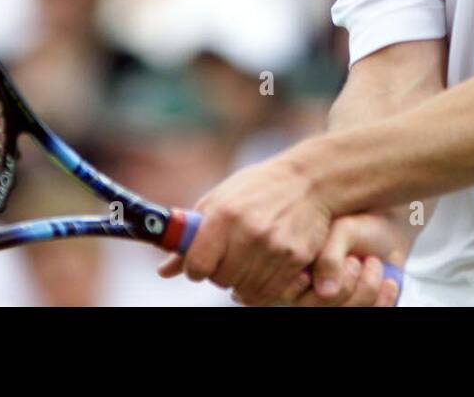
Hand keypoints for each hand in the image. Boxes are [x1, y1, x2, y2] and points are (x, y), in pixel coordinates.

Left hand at [156, 151, 330, 305]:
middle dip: (219, 273)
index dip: (195, 268)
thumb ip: (191, 235)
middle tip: (227, 258)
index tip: (200, 262)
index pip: (197, 264)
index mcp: (224, 214)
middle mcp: (249, 232)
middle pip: (221, 280)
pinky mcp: (295, 259)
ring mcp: (274, 247)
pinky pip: (269, 292)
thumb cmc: (257, 188)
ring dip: (241, 282)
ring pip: (245, 290)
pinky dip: (262, 288)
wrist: (309, 180)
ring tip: (247, 261)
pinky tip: (262, 269)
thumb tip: (163, 271)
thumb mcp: (220, 200)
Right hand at [273, 213, 406, 307]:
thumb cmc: (361, 226)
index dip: (311, 282)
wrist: (388, 231)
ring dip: (367, 288)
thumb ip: (329, 257)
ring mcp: (336, 304)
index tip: (335, 263)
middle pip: (319, 307)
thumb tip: (325, 292)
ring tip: (373, 263)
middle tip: (356, 260)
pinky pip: (371, 315)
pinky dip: (383, 300)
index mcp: (297, 269)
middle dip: (344, 285)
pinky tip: (388, 282)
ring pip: (346, 313)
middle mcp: (311, 291)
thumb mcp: (344, 231)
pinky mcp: (360, 309)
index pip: (291, 291)